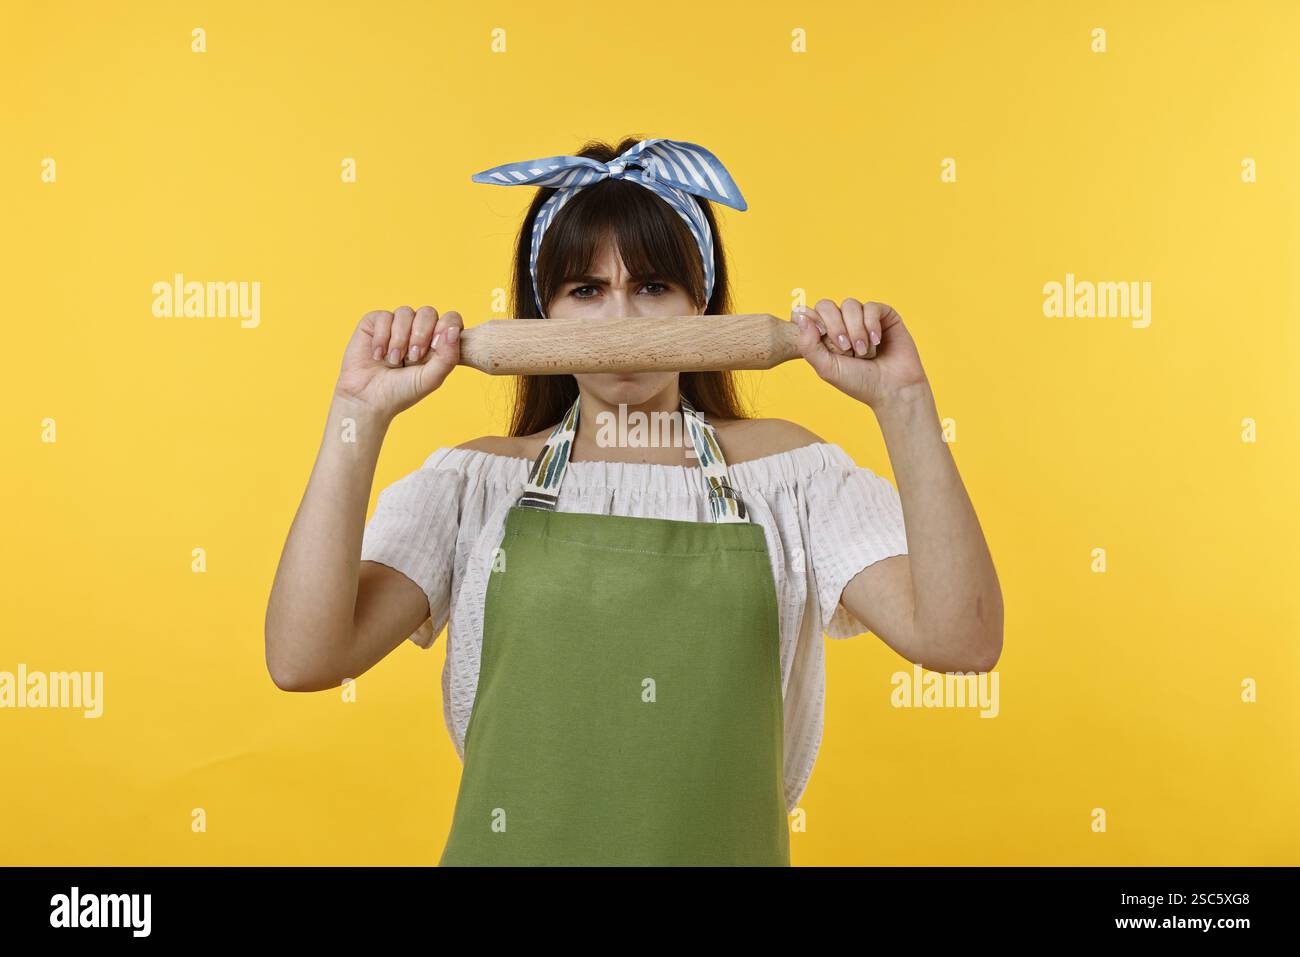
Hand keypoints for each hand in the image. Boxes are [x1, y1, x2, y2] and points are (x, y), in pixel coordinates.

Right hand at [334, 306, 461, 419]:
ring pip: (405, 312)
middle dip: (421, 334)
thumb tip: (454, 330)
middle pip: (428, 312)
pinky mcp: (375, 323)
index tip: (435, 347)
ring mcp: (396, 325)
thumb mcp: (430, 379)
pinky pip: (384, 316)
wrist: (367, 398)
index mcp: (436, 343)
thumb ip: (448, 357)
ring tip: (393, 360)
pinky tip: (377, 355)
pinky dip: (381, 337)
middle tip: (413, 357)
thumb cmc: (400, 392)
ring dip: (399, 339)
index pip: (451, 319)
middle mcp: (417, 331)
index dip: (446, 327)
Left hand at [792, 298, 927, 408]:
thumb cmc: (859, 382)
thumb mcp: (827, 368)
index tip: (821, 336)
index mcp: (823, 336)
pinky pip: (871, 307)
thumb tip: (799, 316)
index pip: (807, 313)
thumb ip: (808, 345)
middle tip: (845, 349)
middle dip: (834, 326)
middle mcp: (841, 324)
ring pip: (849, 305)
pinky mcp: (883, 315)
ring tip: (863, 351)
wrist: (892, 389)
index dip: (811, 320)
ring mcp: (862, 318)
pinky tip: (876, 341)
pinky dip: (871, 324)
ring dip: (855, 330)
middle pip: (826, 305)